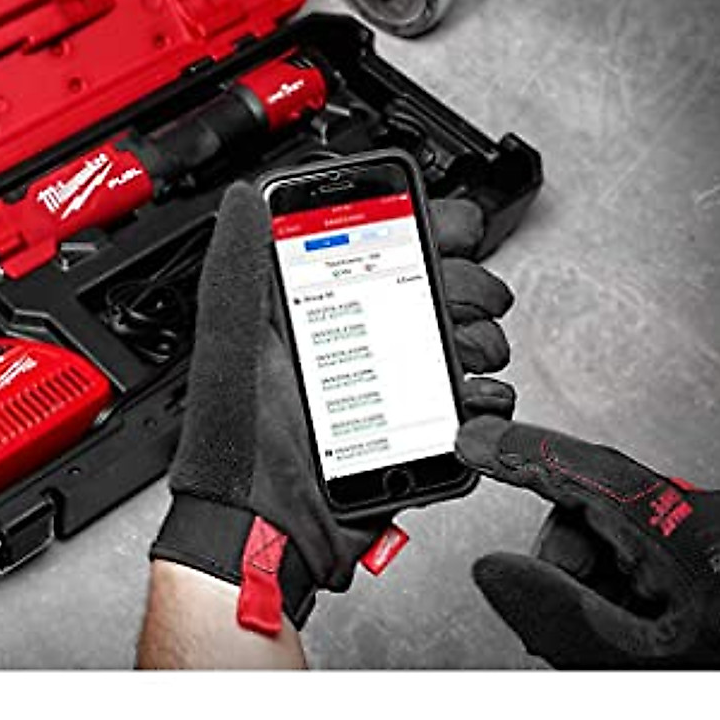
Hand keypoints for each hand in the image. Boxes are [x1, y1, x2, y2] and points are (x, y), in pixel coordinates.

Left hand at [150, 183, 515, 633]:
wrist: (263, 524)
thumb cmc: (238, 434)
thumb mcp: (234, 334)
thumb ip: (242, 261)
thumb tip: (246, 195)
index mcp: (315, 309)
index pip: (381, 248)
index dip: (424, 228)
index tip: (450, 225)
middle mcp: (356, 342)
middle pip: (438, 291)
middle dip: (465, 286)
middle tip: (460, 297)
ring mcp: (389, 387)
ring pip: (464, 342)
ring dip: (479, 338)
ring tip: (462, 351)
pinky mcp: (415, 430)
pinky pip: (472, 405)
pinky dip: (485, 396)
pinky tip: (470, 396)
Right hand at [458, 417, 719, 667]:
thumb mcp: (644, 658)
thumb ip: (557, 614)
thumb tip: (494, 570)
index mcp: (682, 533)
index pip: (579, 471)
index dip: (517, 452)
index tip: (473, 440)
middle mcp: (698, 522)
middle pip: (591, 514)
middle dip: (563, 567)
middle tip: (559, 622)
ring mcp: (705, 539)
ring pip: (613, 542)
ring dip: (593, 588)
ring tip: (612, 643)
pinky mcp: (707, 561)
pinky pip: (639, 561)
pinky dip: (621, 595)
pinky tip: (633, 637)